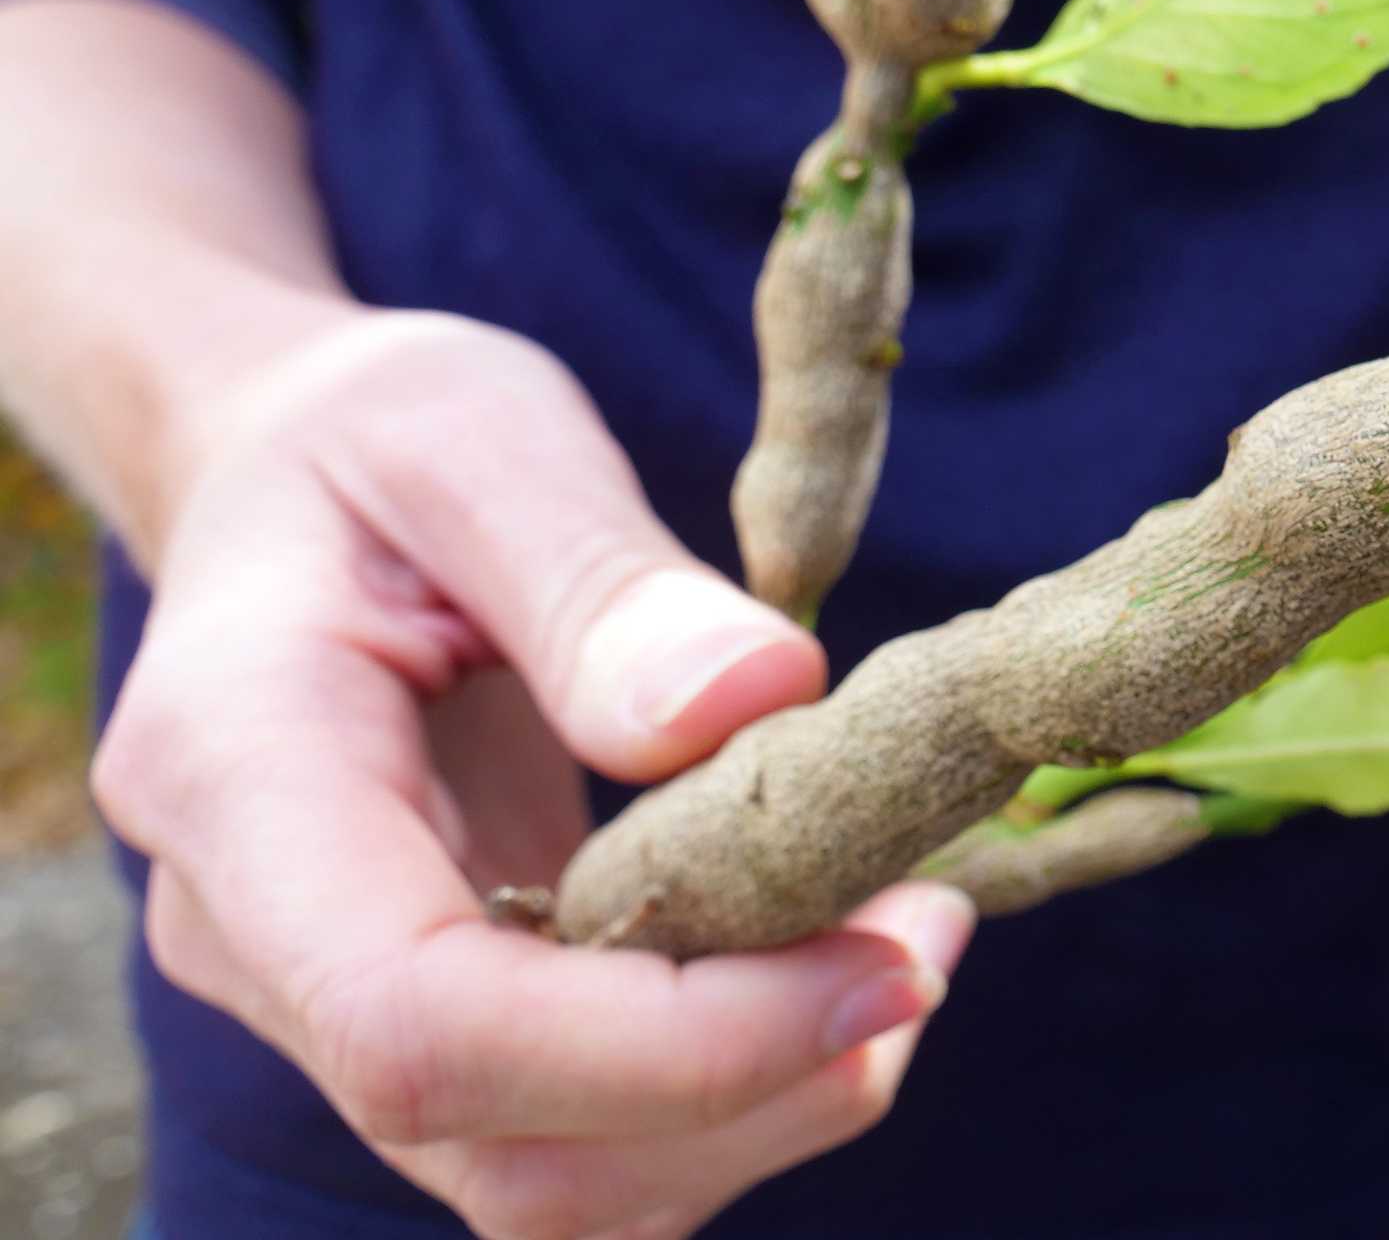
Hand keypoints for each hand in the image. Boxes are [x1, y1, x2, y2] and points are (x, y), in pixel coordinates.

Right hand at [90, 311, 973, 1238]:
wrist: (293, 480)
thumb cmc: (377, 436)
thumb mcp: (478, 436)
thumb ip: (598, 576)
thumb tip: (757, 701)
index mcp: (237, 778)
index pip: (422, 1023)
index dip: (667, 1045)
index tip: (885, 960)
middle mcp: (256, 939)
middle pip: (498, 1148)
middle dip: (753, 1087)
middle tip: (936, 937)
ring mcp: (335, 1002)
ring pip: (547, 1183)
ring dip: (763, 1108)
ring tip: (914, 947)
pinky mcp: (441, 1019)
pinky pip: (580, 1137)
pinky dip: (735, 1089)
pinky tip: (839, 962)